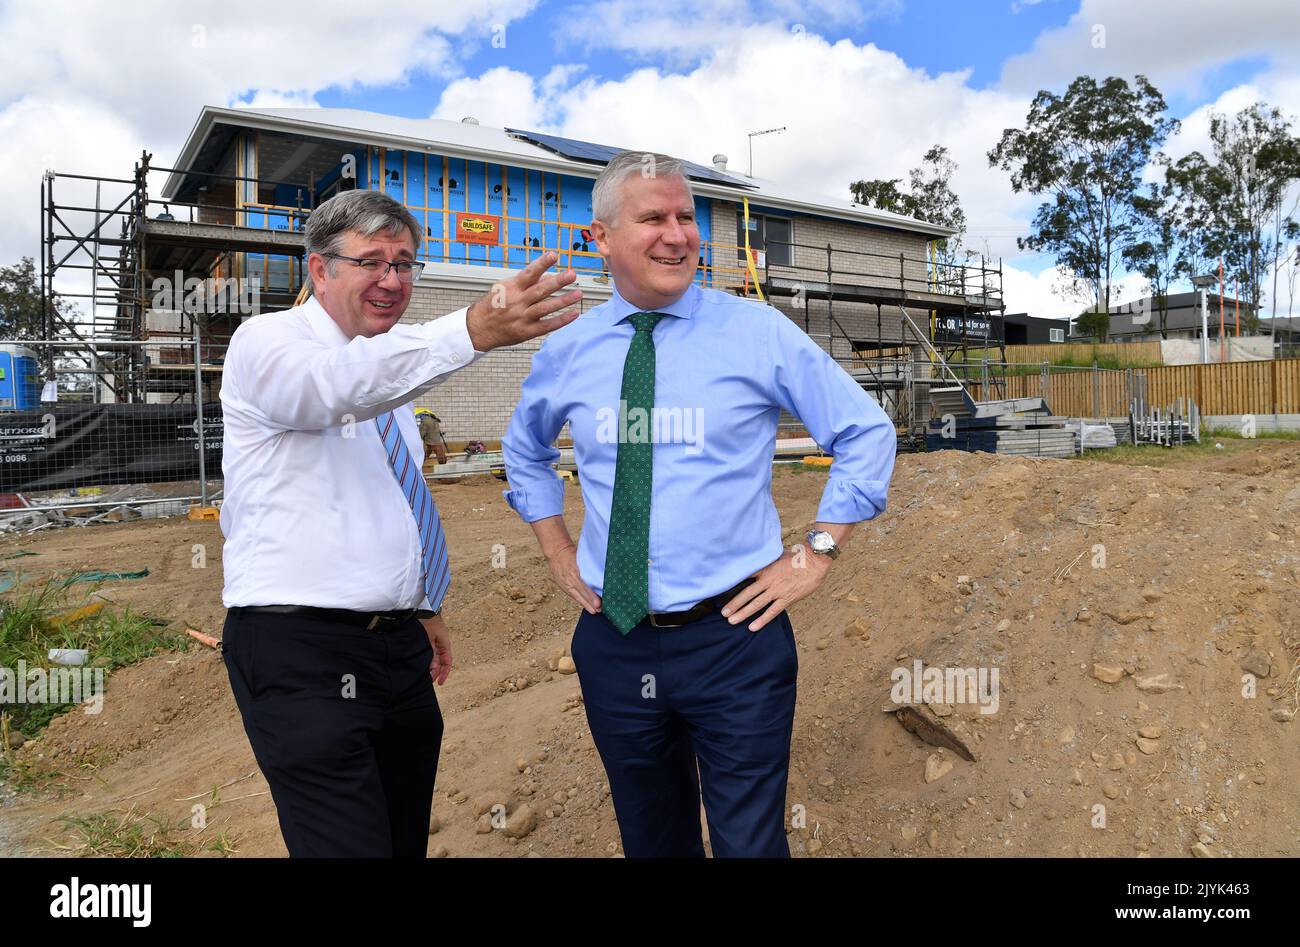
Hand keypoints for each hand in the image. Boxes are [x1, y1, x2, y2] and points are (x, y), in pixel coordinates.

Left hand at [420, 614, 452, 685]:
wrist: (423, 609)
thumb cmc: (428, 622)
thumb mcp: (429, 640)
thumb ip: (431, 654)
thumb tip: (433, 669)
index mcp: (445, 644)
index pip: (447, 662)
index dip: (444, 673)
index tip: (440, 682)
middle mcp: (440, 645)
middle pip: (439, 662)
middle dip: (435, 672)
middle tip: (427, 680)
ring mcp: (434, 642)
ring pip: (433, 658)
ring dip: (429, 667)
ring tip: (422, 675)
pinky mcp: (427, 640)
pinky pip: (428, 653)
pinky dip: (426, 660)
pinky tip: (420, 664)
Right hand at [466, 251, 581, 350]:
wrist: (479, 328)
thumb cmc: (495, 305)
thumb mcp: (506, 288)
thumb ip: (527, 283)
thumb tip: (548, 276)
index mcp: (512, 287)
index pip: (529, 273)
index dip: (542, 263)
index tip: (554, 255)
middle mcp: (518, 301)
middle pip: (540, 290)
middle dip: (557, 282)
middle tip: (572, 274)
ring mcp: (522, 317)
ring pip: (546, 307)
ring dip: (563, 301)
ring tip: (578, 293)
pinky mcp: (527, 331)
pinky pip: (547, 325)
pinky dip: (561, 320)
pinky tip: (574, 313)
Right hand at [545, 543, 601, 614]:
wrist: (556, 553)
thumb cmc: (572, 553)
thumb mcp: (582, 557)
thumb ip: (590, 566)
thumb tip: (603, 575)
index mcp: (575, 570)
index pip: (584, 586)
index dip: (591, 596)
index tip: (598, 603)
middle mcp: (570, 579)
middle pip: (582, 593)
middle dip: (590, 602)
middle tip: (599, 610)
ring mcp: (566, 584)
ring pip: (577, 596)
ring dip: (586, 604)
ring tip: (594, 611)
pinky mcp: (564, 587)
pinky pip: (573, 595)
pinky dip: (580, 601)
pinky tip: (586, 606)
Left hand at [721, 545, 831, 631]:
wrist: (815, 561)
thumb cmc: (798, 556)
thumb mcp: (778, 555)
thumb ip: (768, 561)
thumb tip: (760, 560)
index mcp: (765, 568)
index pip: (745, 576)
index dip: (733, 584)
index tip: (721, 591)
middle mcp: (768, 580)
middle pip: (747, 593)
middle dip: (734, 604)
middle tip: (723, 613)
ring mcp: (777, 590)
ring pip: (756, 604)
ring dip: (743, 613)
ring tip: (732, 621)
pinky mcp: (786, 598)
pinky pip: (772, 611)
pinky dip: (762, 620)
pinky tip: (752, 627)